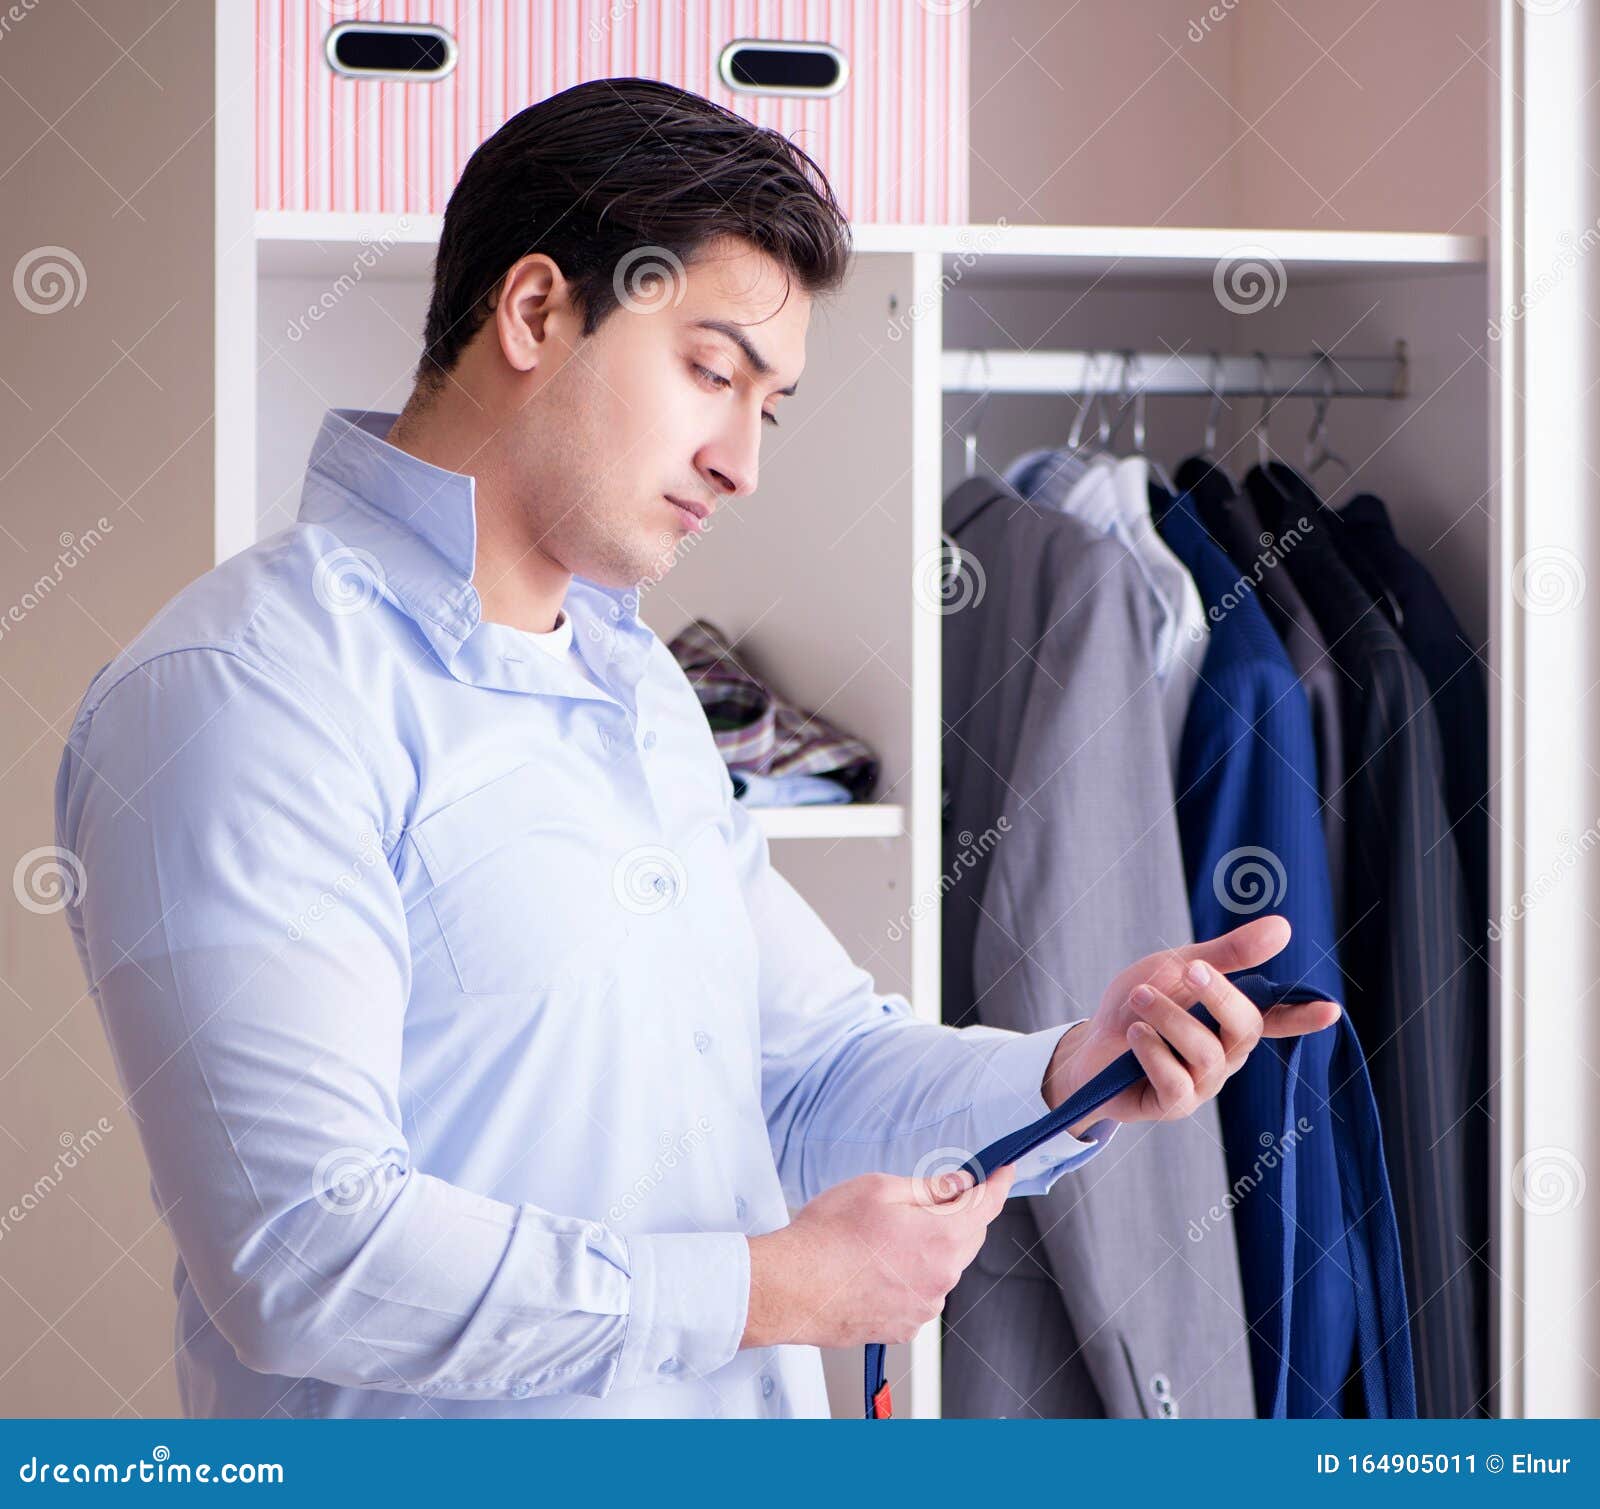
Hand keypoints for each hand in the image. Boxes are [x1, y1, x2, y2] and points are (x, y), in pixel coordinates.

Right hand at [740, 1161, 1017, 1348]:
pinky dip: (914, 1275)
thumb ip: (929, 1187)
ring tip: (885, 1237)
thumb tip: (959, 1184)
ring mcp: (924, 1307)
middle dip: (961, 1214)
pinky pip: (924, 1292)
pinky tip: (879, 1265)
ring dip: (933, 1247)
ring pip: (946, 1266)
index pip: (987, 1206)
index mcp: (941, 1238)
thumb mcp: (879, 1189)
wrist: (793, 1288)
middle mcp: (941, 1278)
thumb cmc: (828, 1236)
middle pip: (970, 1237)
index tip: (1003, 1172)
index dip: (998, 1184)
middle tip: (928, 1197)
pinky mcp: (905, 1327)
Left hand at [1042, 914, 1340, 1132]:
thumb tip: (1284, 927)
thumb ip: (1228, 954)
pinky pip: (1177, 1081)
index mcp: (1229, 1019)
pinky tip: (1134, 1034)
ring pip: (1206, 1054)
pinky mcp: (1174, 1105)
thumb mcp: (1176, 968)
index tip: (1330, 1009)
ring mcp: (1202, 1083)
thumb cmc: (1135, 1005)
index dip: (1301, 1015)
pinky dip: (1153, 1052)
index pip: (1275, 1017)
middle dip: (1220, 997)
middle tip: (1190, 971)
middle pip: (1245, 1028)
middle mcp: (1225, 1054)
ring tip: (1138, 998)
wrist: (1087, 1046)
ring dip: (1170, 1019)